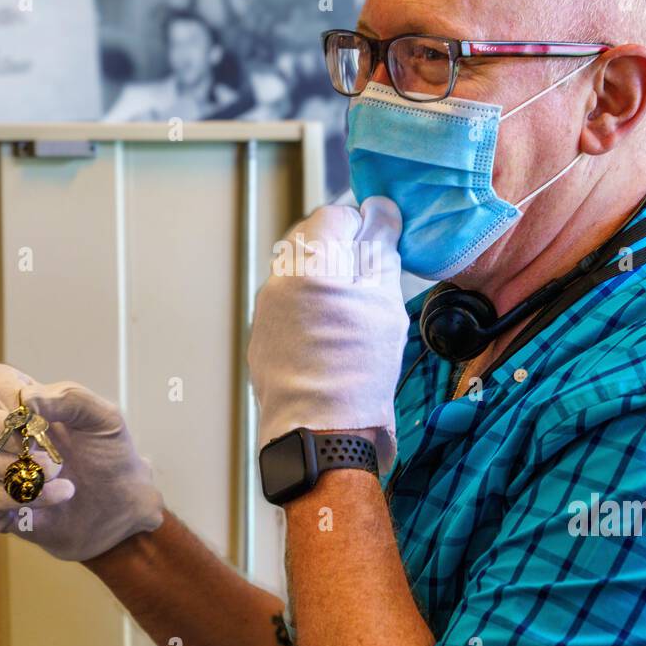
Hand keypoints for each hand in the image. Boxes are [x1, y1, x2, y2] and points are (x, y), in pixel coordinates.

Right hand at [0, 364, 163, 561]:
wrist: (123, 507)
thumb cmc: (112, 457)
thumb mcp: (105, 418)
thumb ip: (70, 398)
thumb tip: (26, 400)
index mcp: (29, 407)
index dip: (2, 392)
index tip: (33, 412)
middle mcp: (7, 437)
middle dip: (12, 437)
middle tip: (47, 450)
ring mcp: (1, 472)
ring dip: (31, 472)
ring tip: (65, 478)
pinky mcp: (1, 506)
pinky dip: (28, 498)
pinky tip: (58, 497)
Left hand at [248, 196, 408, 470]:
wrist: (322, 434)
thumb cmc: (358, 373)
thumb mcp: (384, 303)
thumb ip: (380, 249)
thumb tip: (380, 211)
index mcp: (309, 264)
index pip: (332, 214)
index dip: (361, 225)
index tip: (380, 246)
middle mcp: (278, 281)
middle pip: (309, 240)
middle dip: (340, 249)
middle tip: (370, 278)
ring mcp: (264, 312)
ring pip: (296, 274)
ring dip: (323, 280)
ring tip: (352, 313)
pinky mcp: (261, 338)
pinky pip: (285, 307)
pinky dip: (307, 309)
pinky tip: (330, 337)